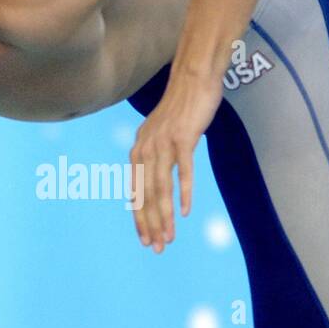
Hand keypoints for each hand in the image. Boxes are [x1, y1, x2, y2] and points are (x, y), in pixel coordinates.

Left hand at [129, 67, 222, 253]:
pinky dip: (184, 192)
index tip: (145, 241)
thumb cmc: (180, 110)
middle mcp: (145, 149)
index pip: (136, 193)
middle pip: (146, 195)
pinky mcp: (183, 138)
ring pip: (161, 188)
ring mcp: (163, 143)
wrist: (193, 79)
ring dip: (165, 216)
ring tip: (169, 238)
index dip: (140, 219)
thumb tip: (154, 182)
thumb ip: (155, 158)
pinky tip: (186, 211)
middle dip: (151, 225)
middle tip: (157, 249)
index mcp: (138, 152)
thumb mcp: (160, 136)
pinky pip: (183, 170)